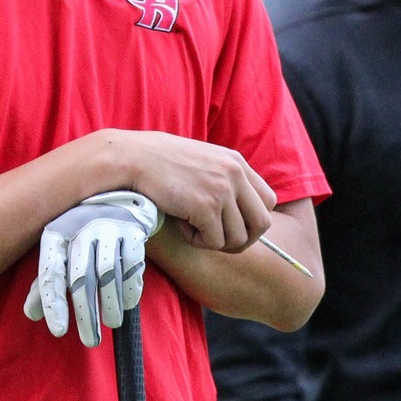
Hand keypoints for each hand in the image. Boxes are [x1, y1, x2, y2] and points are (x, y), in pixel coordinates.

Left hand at [23, 191, 160, 346]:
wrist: (118, 194)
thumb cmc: (82, 231)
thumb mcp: (61, 251)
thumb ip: (47, 282)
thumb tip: (31, 314)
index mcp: (57, 232)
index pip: (51, 272)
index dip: (53, 303)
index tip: (59, 331)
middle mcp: (81, 227)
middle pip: (81, 277)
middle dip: (85, 314)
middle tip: (90, 341)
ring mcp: (109, 226)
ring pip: (107, 272)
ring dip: (110, 303)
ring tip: (111, 323)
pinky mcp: (133, 229)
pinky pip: (132, 263)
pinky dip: (131, 287)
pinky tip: (128, 304)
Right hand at [100, 130, 274, 252]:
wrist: (132, 158)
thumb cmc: (160, 162)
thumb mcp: (202, 161)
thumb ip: (224, 179)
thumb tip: (238, 212)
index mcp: (236, 162)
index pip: (268, 201)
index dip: (252, 220)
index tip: (229, 225)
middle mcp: (235, 174)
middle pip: (262, 224)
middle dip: (241, 239)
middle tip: (215, 238)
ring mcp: (222, 190)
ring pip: (238, 238)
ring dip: (214, 240)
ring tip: (192, 226)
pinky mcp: (205, 206)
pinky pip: (214, 241)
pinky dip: (197, 241)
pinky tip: (181, 225)